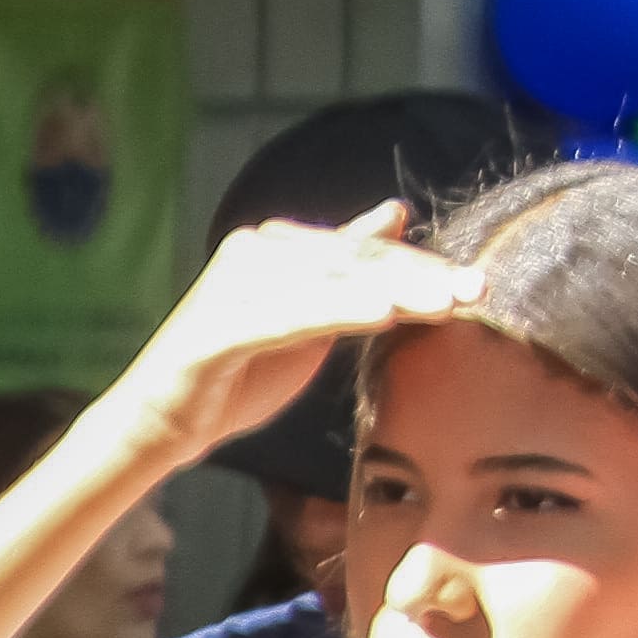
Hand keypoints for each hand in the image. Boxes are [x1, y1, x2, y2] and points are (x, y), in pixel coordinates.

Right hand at [91, 203, 485, 472]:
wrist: (162, 426)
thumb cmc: (238, 376)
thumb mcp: (311, 320)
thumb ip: (349, 269)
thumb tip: (395, 212)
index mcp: (275, 247)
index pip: (361, 252)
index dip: (421, 267)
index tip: (475, 285)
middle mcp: (253, 254)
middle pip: (351, 262)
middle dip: (418, 278)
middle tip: (475, 290)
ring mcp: (233, 287)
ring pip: (327, 285)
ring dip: (392, 292)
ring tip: (443, 304)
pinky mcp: (218, 328)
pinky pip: (289, 316)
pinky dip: (339, 312)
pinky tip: (384, 314)